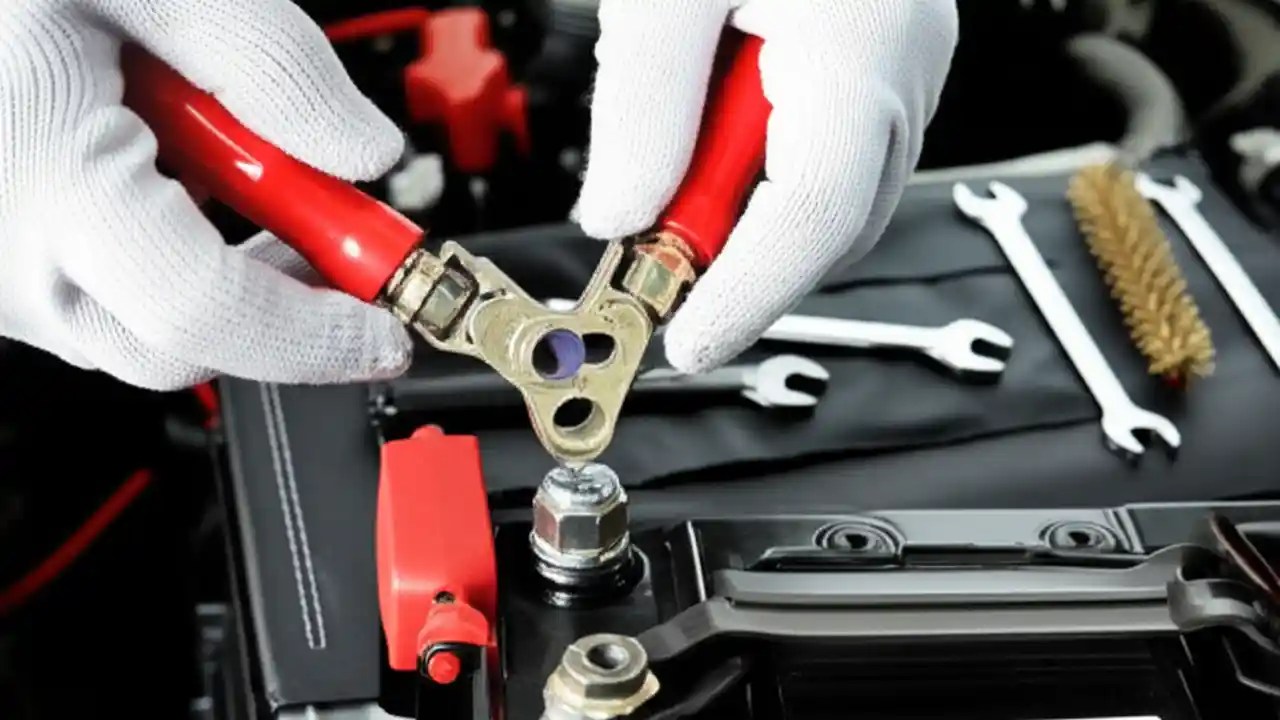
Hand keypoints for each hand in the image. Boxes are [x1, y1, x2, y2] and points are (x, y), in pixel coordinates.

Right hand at [0, 0, 411, 389]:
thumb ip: (272, 64)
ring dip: (220, 282)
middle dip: (280, 311)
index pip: (205, 310)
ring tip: (239, 183)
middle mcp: (4, 258)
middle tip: (334, 246)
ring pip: (141, 333)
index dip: (312, 334)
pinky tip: (166, 188)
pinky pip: (95, 305)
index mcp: (47, 179)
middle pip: (183, 346)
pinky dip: (159, 267)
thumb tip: (362, 152)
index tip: (382, 331)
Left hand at [574, 0, 958, 372]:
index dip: (746, 298)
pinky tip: (717, 123)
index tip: (686, 343)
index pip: (812, 216)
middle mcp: (903, 67)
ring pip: (834, 192)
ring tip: (677, 160)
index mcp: (858, 47)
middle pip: (829, 222)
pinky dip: (770, 166)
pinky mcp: (891, 57)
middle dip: (739, 261)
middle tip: (651, 252)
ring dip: (750, 210)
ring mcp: (908, 65)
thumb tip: (621, 219)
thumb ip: (644, 105)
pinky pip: (838, 147)